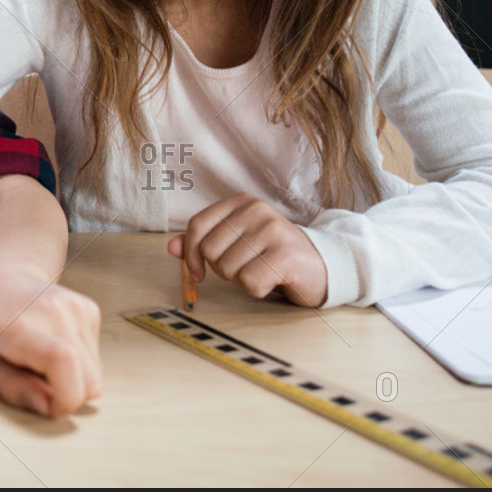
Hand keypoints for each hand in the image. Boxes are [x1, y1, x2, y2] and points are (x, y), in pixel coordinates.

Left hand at [0, 264, 101, 416]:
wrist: (5, 281)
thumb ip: (15, 389)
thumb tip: (49, 406)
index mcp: (20, 327)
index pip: (62, 361)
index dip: (65, 397)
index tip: (50, 407)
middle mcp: (54, 312)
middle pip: (89, 379)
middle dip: (69, 396)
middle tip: (42, 384)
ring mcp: (76, 308)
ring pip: (96, 373)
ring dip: (75, 379)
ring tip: (46, 363)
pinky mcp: (90, 310)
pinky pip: (96, 356)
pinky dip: (80, 362)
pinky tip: (57, 346)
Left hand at [171, 193, 327, 306]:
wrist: (320, 266)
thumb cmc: (271, 255)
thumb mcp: (236, 242)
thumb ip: (203, 243)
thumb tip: (171, 247)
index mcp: (241, 203)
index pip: (197, 225)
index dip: (191, 253)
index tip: (197, 272)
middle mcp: (256, 210)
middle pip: (210, 250)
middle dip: (222, 269)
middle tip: (246, 267)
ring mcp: (272, 230)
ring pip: (228, 269)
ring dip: (241, 280)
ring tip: (262, 271)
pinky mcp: (285, 254)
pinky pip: (249, 281)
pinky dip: (257, 289)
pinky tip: (272, 280)